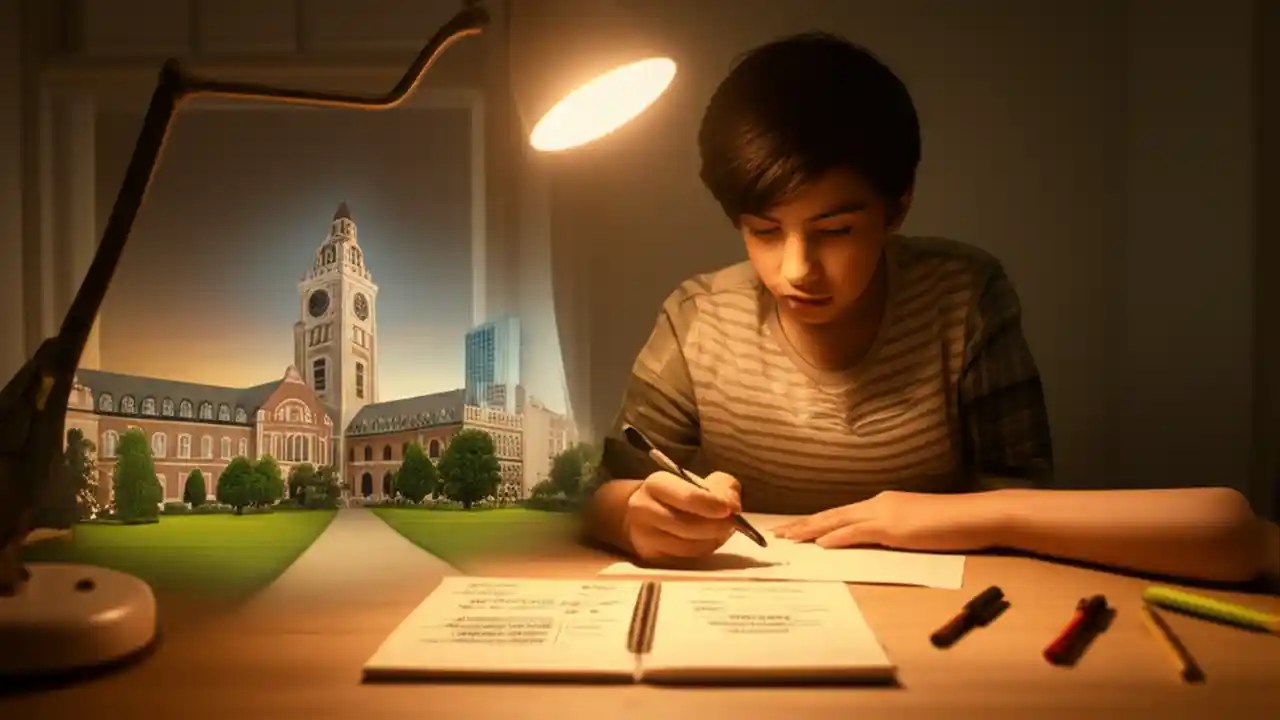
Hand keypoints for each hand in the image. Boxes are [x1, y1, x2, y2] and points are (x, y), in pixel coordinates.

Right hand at [623, 470, 740, 561]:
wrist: (643, 513)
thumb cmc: (676, 495)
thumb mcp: (696, 480)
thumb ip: (720, 485)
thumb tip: (733, 504)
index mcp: (657, 484)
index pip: (688, 497)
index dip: (713, 504)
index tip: (731, 508)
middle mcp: (644, 509)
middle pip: (689, 526)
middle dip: (717, 526)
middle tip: (733, 522)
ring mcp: (645, 536)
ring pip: (689, 546)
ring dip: (713, 540)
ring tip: (722, 531)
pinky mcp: (651, 557)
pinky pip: (685, 559)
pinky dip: (703, 550)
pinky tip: (708, 540)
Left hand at [773, 490, 998, 551]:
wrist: (975, 516)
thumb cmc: (952, 524)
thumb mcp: (916, 528)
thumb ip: (894, 532)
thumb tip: (878, 542)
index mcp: (883, 504)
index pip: (842, 513)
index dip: (816, 521)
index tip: (794, 528)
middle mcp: (878, 504)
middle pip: (832, 514)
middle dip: (803, 525)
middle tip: (778, 533)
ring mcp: (885, 513)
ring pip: (838, 521)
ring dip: (810, 530)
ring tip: (788, 539)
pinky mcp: (893, 527)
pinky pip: (858, 532)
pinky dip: (837, 538)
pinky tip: (821, 545)